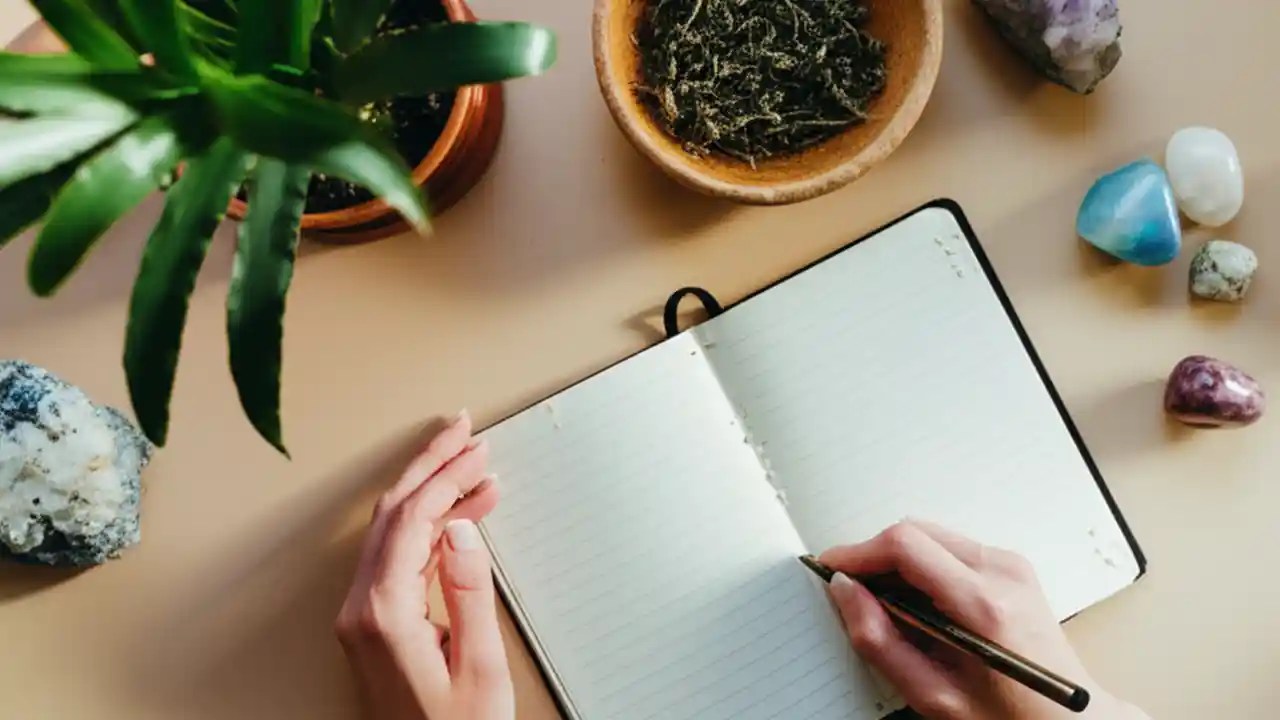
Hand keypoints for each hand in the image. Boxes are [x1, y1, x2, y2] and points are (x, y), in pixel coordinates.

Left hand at [336, 411, 512, 719]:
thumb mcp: (479, 667)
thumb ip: (468, 592)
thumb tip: (464, 529)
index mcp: (384, 614)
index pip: (413, 520)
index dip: (446, 477)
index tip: (475, 449)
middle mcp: (362, 610)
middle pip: (393, 514)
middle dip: (432, 466)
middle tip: (465, 432)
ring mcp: (363, 618)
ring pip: (392, 531)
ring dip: (432, 493)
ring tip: (472, 468)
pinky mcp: (373, 626)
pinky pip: (397, 556)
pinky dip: (430, 527)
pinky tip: (459, 518)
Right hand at [820, 521, 1148, 719]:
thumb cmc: (1010, 717)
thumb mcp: (932, 694)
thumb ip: (879, 640)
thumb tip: (845, 592)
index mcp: (984, 604)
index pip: (904, 545)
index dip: (857, 553)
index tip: (832, 569)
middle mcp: (1002, 571)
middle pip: (913, 531)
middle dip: (874, 558)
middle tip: (856, 595)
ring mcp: (1010, 564)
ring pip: (929, 535)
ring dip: (898, 563)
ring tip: (892, 609)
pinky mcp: (1010, 565)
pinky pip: (949, 547)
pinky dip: (922, 567)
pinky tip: (920, 606)